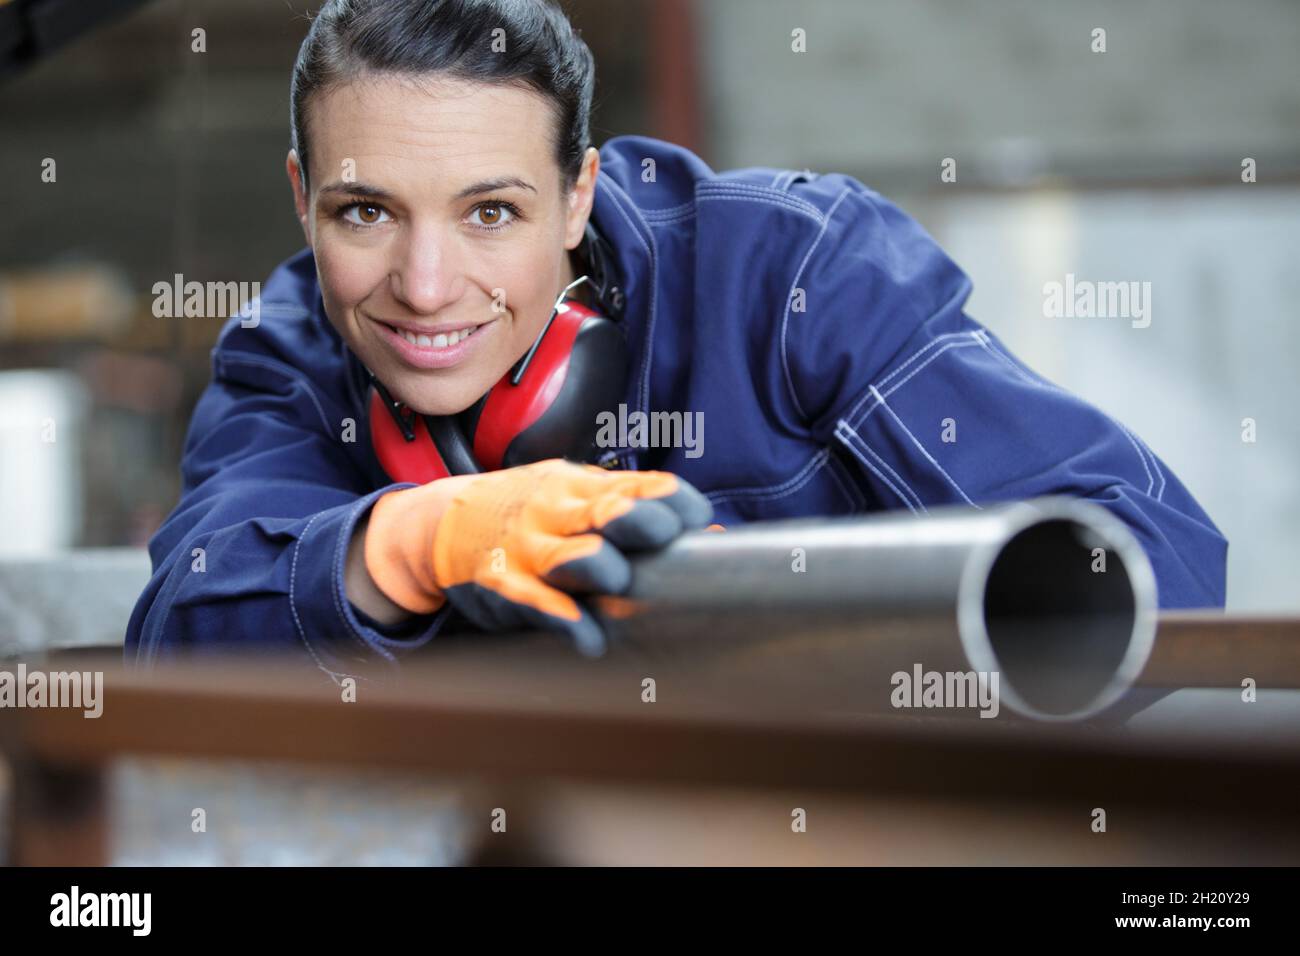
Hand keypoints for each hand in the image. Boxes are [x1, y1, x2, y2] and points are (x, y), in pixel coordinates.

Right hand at [362, 459, 712, 654]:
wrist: (440, 524)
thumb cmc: (525, 513)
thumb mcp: (572, 494)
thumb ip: (634, 511)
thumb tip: (711, 536)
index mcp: (580, 486)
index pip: (636, 487)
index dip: (673, 503)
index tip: (701, 521)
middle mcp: (555, 512)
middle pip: (606, 513)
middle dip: (641, 523)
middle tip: (669, 538)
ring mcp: (527, 548)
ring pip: (571, 557)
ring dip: (601, 569)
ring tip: (623, 585)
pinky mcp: (501, 584)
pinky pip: (533, 603)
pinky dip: (562, 619)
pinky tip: (587, 637)